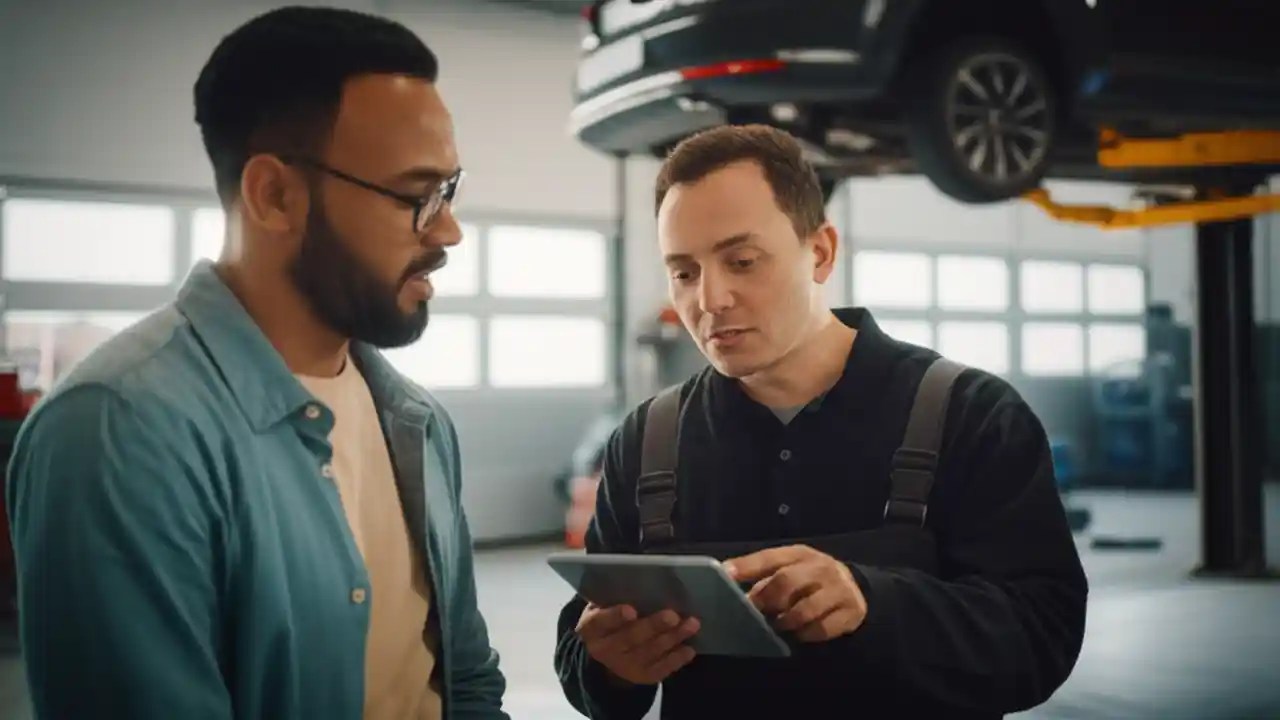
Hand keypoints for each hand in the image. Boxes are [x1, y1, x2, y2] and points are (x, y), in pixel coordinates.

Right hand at [575, 603, 700, 685]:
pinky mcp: (641, 676)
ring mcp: (623, 666)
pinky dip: (676, 659)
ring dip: (672, 638)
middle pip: (630, 638)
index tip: (632, 610)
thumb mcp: (606, 603)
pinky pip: (660, 670)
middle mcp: (605, 650)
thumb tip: (645, 578)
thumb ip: (618, 594)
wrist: (608, 649)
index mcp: (592, 628)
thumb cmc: (611, 616)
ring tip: (691, 624)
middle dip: (653, 626)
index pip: (600, 621)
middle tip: (673, 615)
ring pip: (649, 652)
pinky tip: (689, 649)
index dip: (615, 616)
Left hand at [724, 545, 867, 642]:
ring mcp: (839, 588)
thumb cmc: (810, 580)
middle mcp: (820, 567)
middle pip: (787, 581)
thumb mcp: (790, 570)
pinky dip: (806, 634)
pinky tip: (801, 633)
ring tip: (779, 626)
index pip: (769, 557)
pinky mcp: (851, 611)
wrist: (854, 589)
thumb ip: (764, 579)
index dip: (746, 566)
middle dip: (767, 600)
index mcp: (800, 554)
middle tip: (757, 613)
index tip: (725, 574)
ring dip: (786, 621)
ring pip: (804, 609)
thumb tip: (734, 592)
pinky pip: (822, 629)